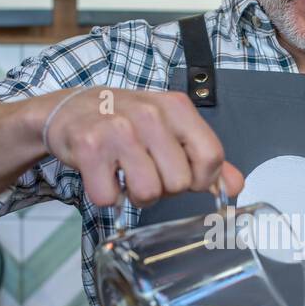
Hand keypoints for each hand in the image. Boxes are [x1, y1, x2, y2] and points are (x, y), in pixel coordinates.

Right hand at [42, 86, 244, 208]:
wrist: (69, 109)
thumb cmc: (123, 121)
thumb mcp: (169, 129)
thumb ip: (205, 158)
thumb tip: (235, 186)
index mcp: (176, 107)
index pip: (211, 156)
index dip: (201, 179)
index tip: (184, 176)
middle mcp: (149, 115)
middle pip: (179, 183)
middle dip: (163, 188)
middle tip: (143, 170)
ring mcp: (118, 130)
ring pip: (147, 194)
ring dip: (133, 195)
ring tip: (123, 173)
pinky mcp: (89, 148)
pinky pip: (109, 198)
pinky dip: (105, 196)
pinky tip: (101, 174)